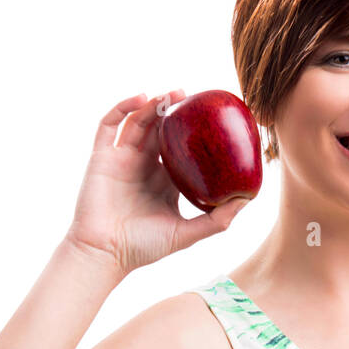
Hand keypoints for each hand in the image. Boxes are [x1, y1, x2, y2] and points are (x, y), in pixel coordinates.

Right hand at [65, 90, 249, 276]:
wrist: (106, 253)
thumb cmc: (143, 248)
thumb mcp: (187, 233)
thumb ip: (217, 220)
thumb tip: (247, 200)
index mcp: (163, 182)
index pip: (179, 149)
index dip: (190, 132)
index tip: (208, 116)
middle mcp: (143, 167)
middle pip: (159, 130)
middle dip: (172, 110)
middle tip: (190, 96)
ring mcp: (121, 160)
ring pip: (137, 122)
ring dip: (153, 105)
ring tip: (171, 95)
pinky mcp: (101, 158)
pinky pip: (109, 125)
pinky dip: (122, 107)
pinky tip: (141, 98)